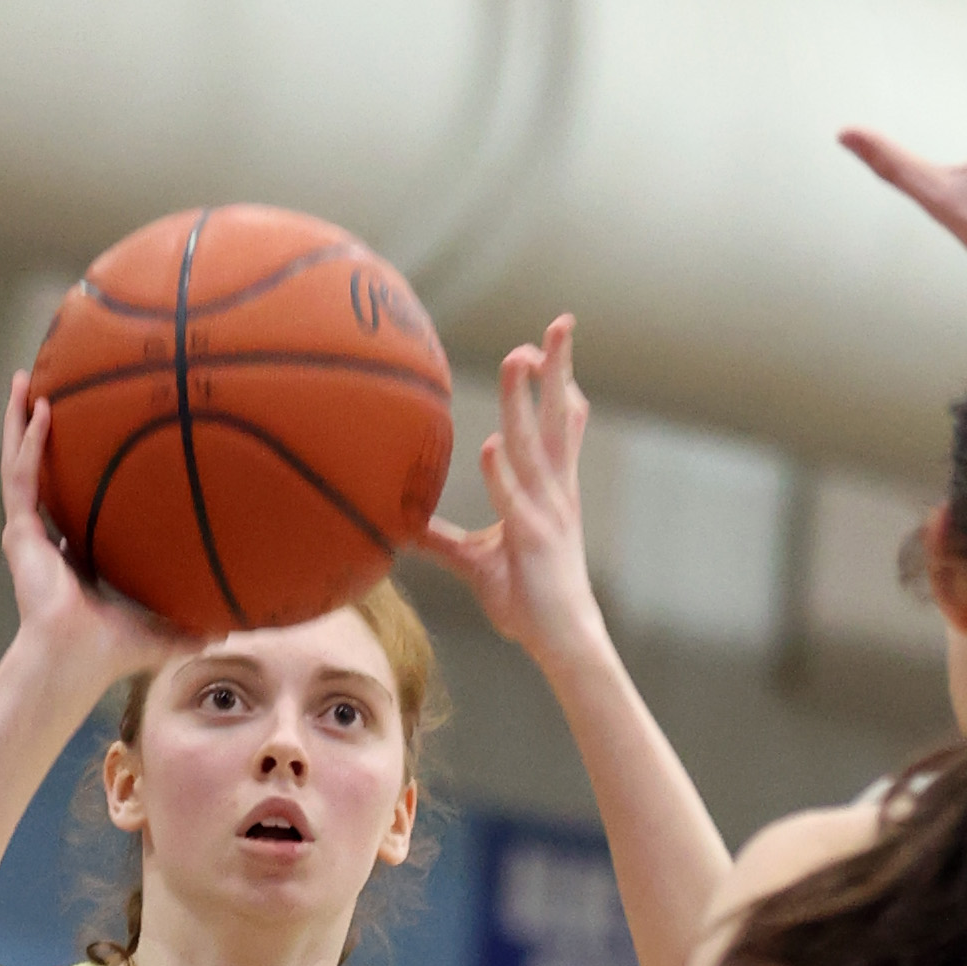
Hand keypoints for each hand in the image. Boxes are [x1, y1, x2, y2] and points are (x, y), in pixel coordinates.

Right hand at [0, 373, 184, 703]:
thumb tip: (234, 627)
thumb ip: (195, 624)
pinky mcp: (20, 532)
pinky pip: (22, 476)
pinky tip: (39, 407)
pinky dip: (28, 442)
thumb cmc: (113, 652)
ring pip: (19, 462)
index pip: (74, 506)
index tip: (91, 442)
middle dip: (39, 431)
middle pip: (42, 472)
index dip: (78, 474)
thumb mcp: (164, 629)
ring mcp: (28, 534)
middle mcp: (46, 540)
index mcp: (74, 558)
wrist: (76, 661)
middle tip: (48, 389)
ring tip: (23, 378)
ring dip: (18, 420)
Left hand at [415, 319, 603, 665]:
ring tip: (519, 358)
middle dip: (558, 370)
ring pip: (536, 446)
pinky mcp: (533, 540)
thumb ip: (442, 539)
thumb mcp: (477, 562)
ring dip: (524, 402)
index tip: (555, 340)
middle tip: (559, 324)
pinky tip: (492, 445)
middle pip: (559, 418)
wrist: (561, 641)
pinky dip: (503, 474)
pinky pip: (515, 500)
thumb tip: (403, 527)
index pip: (563, 424)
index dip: (562, 382)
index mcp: (552, 490)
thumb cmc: (527, 601)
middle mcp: (555, 492)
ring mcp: (547, 513)